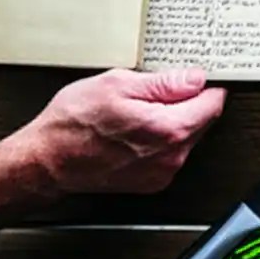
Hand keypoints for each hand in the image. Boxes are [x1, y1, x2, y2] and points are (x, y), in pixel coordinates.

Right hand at [22, 68, 226, 194]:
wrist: (46, 162)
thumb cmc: (72, 124)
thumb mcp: (116, 85)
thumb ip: (164, 83)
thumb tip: (195, 78)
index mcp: (168, 129)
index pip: (213, 103)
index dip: (207, 85)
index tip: (198, 76)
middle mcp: (171, 156)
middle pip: (202, 120)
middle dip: (187, 102)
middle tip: (156, 90)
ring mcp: (163, 172)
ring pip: (187, 137)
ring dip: (173, 121)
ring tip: (137, 112)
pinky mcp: (153, 181)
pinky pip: (171, 153)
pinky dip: (160, 139)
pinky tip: (134, 131)